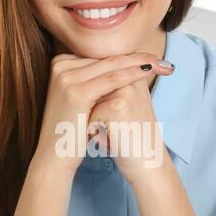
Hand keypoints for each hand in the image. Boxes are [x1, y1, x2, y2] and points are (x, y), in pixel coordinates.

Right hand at [33, 51, 173, 177]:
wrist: (55, 157)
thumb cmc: (72, 131)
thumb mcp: (80, 99)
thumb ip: (94, 80)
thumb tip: (121, 65)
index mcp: (59, 64)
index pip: (100, 58)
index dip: (127, 57)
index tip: (151, 58)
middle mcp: (59, 66)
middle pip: (106, 59)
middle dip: (137, 58)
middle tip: (161, 60)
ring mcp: (65, 78)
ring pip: (111, 66)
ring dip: (139, 63)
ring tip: (160, 64)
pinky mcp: (75, 92)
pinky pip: (111, 80)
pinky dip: (132, 74)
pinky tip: (148, 73)